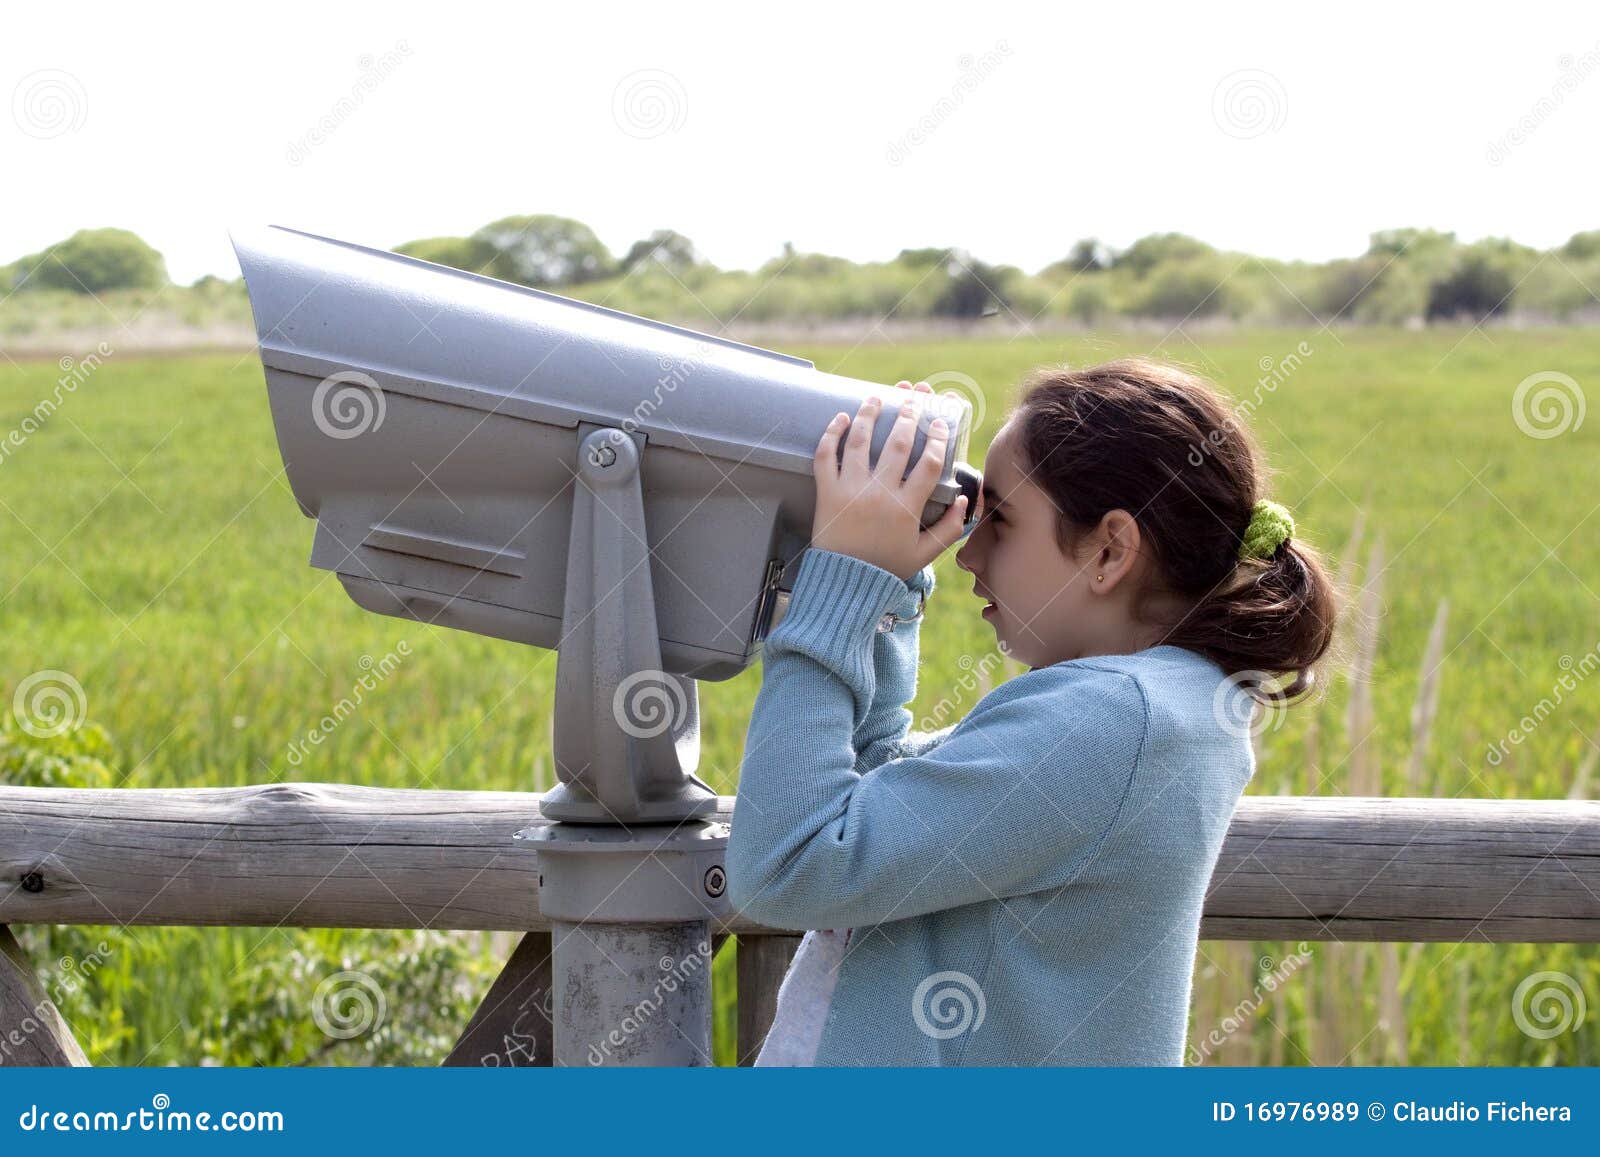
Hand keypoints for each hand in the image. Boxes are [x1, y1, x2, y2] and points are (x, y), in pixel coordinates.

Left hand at [810, 380, 969, 582]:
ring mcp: (850, 490)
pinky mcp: (826, 493)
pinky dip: (831, 434)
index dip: (937, 439)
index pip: (928, 464)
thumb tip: (965, 498)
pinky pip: (825, 456)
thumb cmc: (886, 568)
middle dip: (908, 416)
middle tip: (913, 399)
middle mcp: (879, 494)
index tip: (939, 422)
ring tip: (878, 397)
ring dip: (870, 414)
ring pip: (860, 442)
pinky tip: (841, 418)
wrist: (845, 584)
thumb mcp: (924, 554)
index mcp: (906, 508)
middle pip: (897, 445)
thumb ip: (950, 528)